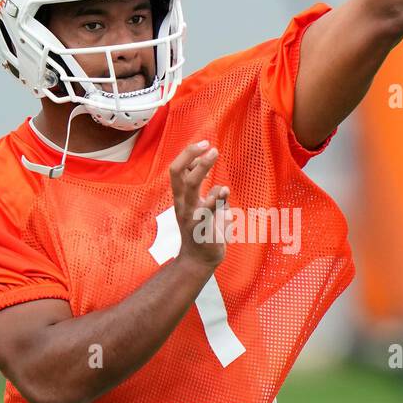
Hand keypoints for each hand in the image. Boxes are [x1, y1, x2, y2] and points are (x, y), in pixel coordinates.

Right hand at [169, 140, 230, 270]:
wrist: (199, 259)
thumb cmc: (202, 228)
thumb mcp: (199, 202)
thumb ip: (201, 185)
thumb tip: (204, 162)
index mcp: (180, 197)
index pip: (177, 169)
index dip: (188, 153)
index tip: (204, 143)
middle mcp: (182, 203)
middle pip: (177, 173)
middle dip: (190, 154)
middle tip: (209, 145)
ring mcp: (190, 215)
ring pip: (190, 186)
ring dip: (202, 167)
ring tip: (215, 154)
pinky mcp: (201, 227)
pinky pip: (207, 210)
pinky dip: (216, 198)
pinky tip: (225, 190)